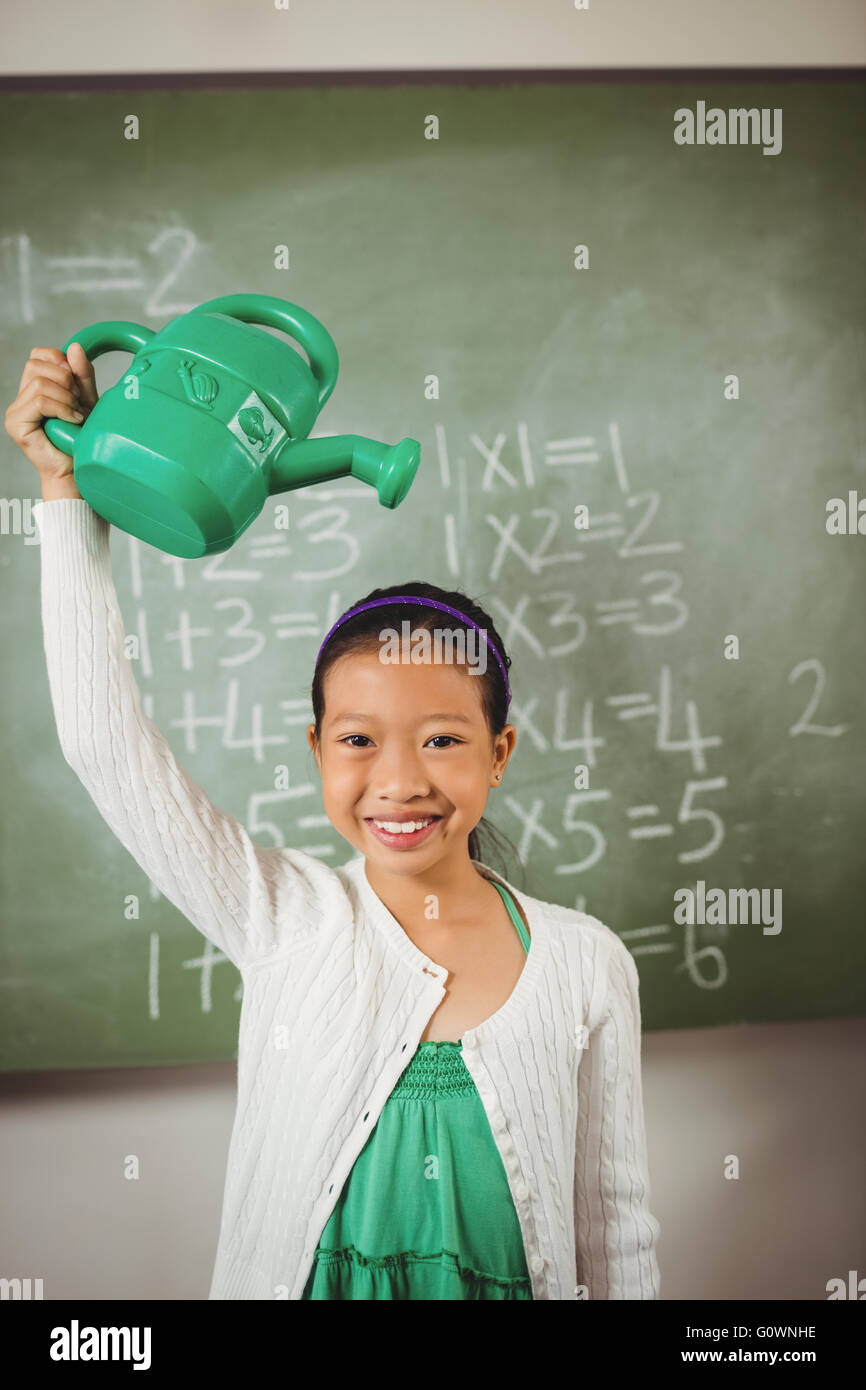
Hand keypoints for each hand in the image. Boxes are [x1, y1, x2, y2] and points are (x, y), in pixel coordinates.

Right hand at [5, 343, 97, 497]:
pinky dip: (61, 408)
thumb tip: (74, 346)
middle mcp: (21, 397)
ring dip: (65, 397)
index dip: (60, 361)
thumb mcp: (87, 400)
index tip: (77, 383)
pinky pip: (39, 401)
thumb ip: (82, 374)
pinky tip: (73, 420)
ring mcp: (15, 410)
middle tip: (78, 403)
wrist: (79, 470)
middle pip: (36, 364)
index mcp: (34, 388)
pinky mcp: (15, 423)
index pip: (39, 355)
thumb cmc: (82, 439)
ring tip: (76, 415)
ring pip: (39, 383)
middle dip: (64, 380)